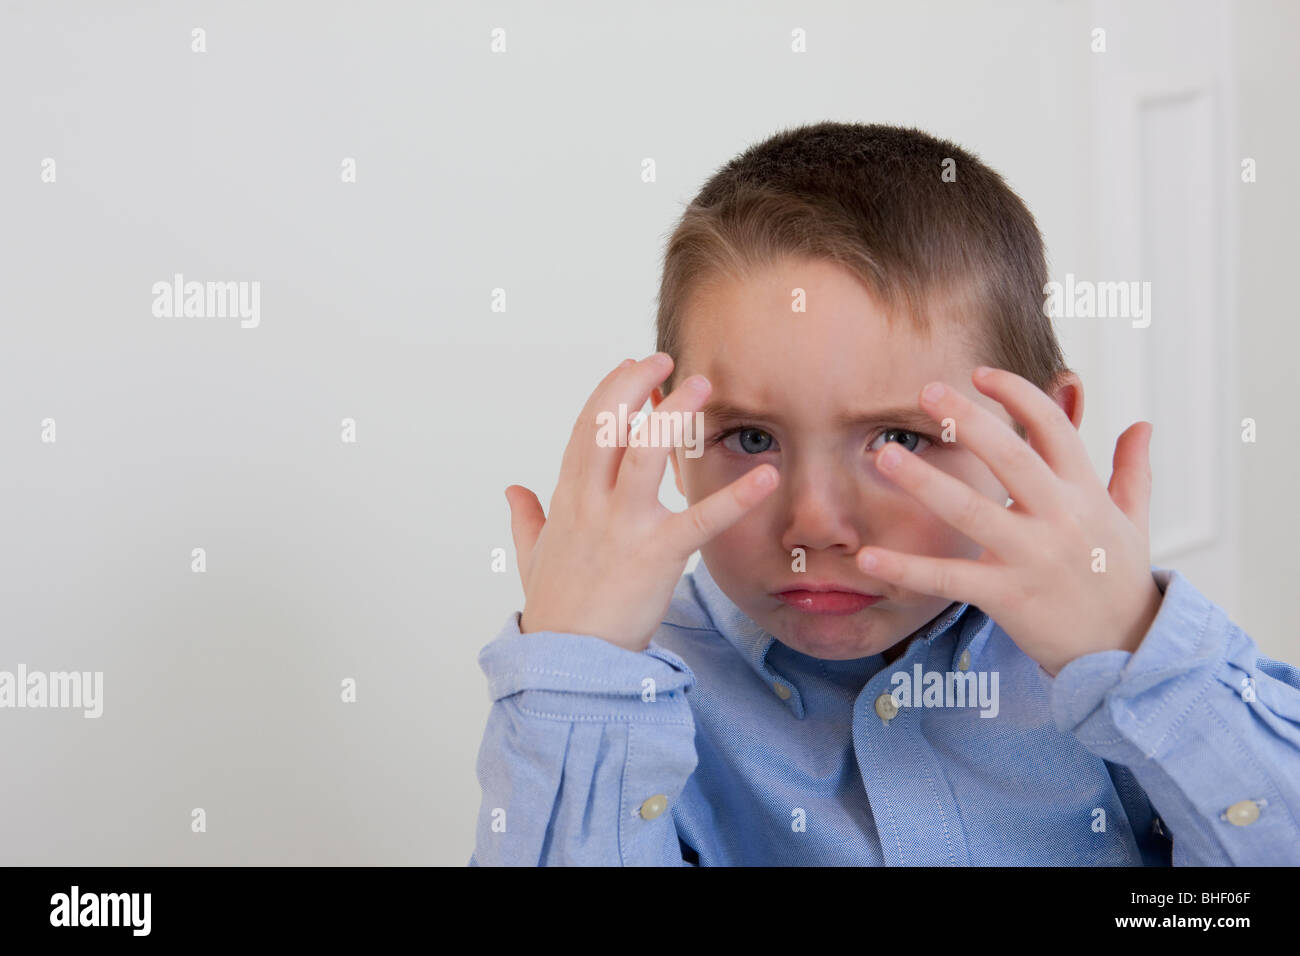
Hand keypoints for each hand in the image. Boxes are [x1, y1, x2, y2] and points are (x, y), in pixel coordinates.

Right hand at [505, 353, 778, 652]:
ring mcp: (624, 526)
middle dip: (638, 386)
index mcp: (567, 499)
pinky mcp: (658, 555)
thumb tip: (512, 490)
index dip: (610, 392)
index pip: (585, 429)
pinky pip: (701, 520)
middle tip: (669, 361)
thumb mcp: (532, 558)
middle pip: (611, 427)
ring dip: (675, 415)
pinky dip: (736, 497)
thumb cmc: (556, 609)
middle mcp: (593, 504)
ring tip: (702, 387)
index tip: (631, 366)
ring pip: (647, 454)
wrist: (568, 662)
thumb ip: (526, 518)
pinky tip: (765, 475)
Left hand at [855, 366, 1163, 676]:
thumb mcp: (1135, 523)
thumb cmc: (1121, 582)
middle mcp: (1060, 519)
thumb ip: (1132, 471)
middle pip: (1011, 458)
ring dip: (926, 482)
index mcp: (1085, 494)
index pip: (1054, 429)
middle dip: (968, 420)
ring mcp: (1032, 558)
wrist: (1128, 652)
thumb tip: (1142, 425)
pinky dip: (907, 568)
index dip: (1018, 395)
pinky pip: (949, 579)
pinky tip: (868, 555)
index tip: (980, 373)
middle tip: (925, 390)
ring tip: (885, 455)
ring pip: (972, 511)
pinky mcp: (1007, 597)